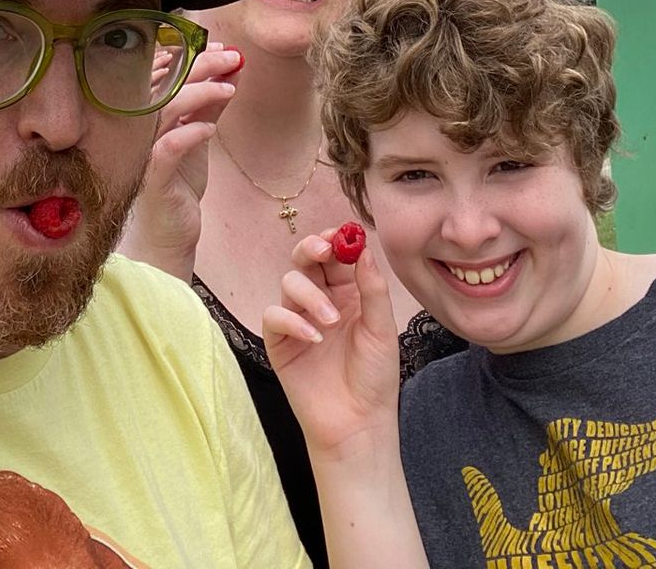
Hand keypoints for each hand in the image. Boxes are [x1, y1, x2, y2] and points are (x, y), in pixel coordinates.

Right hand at [116, 44, 241, 278]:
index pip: (166, 73)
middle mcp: (142, 129)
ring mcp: (145, 152)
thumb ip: (212, 103)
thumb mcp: (200, 135)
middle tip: (232, 57)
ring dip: (199, 94)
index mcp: (149, 115)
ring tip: (228, 89)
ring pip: (165, 111)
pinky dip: (189, 133)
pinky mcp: (154, 178)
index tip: (221, 46)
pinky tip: (210, 128)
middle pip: (165, 85)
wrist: (171, 232)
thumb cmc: (179, 182)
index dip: (192, 55)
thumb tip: (233, 68)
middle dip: (199, 65)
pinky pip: (167, 149)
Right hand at [264, 227, 400, 459]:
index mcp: (347, 294)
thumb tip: (363, 248)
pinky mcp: (279, 342)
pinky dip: (292, 320)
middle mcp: (320, 301)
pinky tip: (313, 337)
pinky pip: (274, 316)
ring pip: (289, 283)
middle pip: (305, 260)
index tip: (341, 233)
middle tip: (324, 250)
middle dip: (311, 248)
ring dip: (310, 295)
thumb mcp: (381, 329)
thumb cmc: (375, 378)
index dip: (335, 239)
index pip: (335, 255)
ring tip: (331, 321)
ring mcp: (297, 320)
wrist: (358, 423)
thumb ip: (372, 288)